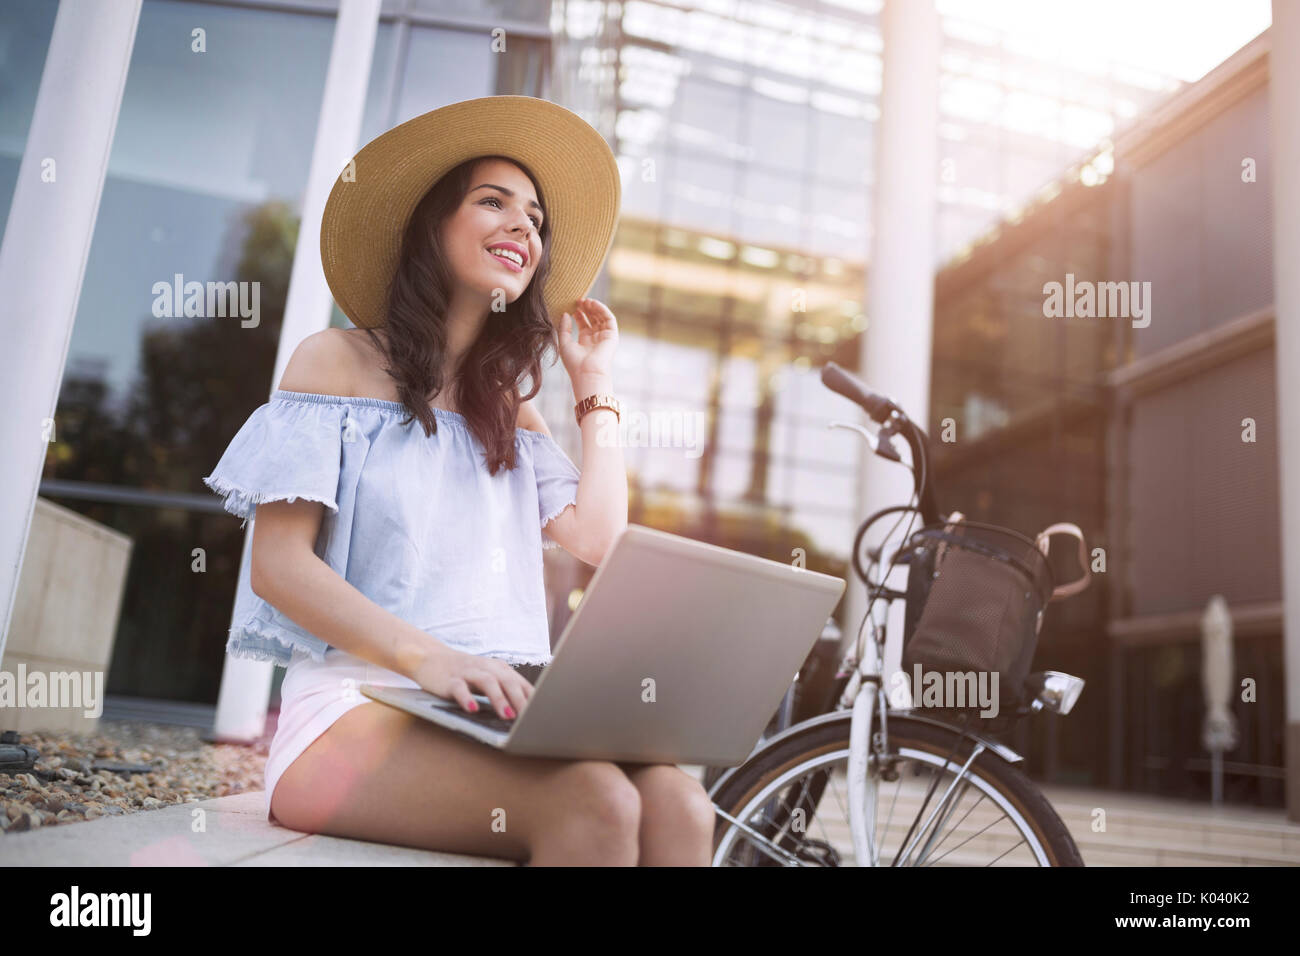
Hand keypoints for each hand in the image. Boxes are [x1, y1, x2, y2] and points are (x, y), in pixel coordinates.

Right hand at [410, 646, 533, 719]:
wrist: (431, 658)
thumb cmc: (465, 673)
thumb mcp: (487, 678)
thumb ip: (504, 690)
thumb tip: (527, 712)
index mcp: (498, 668)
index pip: (519, 682)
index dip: (531, 698)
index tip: (542, 714)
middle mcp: (485, 667)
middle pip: (507, 680)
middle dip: (519, 699)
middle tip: (529, 717)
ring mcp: (467, 672)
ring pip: (487, 682)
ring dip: (499, 699)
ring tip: (507, 716)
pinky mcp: (450, 680)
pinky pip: (459, 688)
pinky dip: (467, 698)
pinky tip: (473, 709)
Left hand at [557, 296, 618, 390]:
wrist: (587, 373)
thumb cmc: (574, 362)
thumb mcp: (564, 343)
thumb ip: (564, 328)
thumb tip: (564, 314)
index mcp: (585, 342)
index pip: (583, 324)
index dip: (578, 313)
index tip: (572, 305)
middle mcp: (595, 339)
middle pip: (592, 319)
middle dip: (586, 309)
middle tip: (578, 300)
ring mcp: (604, 337)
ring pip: (601, 317)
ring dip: (594, 308)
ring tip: (585, 301)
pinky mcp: (612, 336)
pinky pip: (609, 319)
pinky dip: (602, 309)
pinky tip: (593, 304)